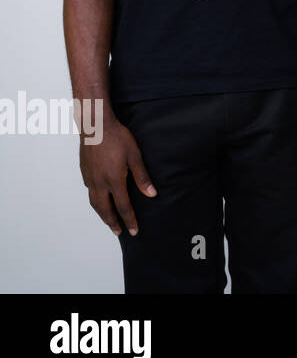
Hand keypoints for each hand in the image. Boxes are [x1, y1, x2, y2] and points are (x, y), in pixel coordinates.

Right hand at [80, 113, 154, 236]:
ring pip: (95, 203)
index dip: (130, 220)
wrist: (95, 126)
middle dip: (113, 223)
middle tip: (119, 232)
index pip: (123, 207)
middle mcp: (99, 183)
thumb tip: (152, 194)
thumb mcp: (135, 155)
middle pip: (106, 210)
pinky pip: (89, 192)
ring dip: (102, 214)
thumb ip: (142, 177)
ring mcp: (90, 178)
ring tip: (109, 221)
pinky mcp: (84, 172)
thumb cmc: (117, 138)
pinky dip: (95, 201)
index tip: (134, 231)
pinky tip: (99, 200)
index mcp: (113, 180)